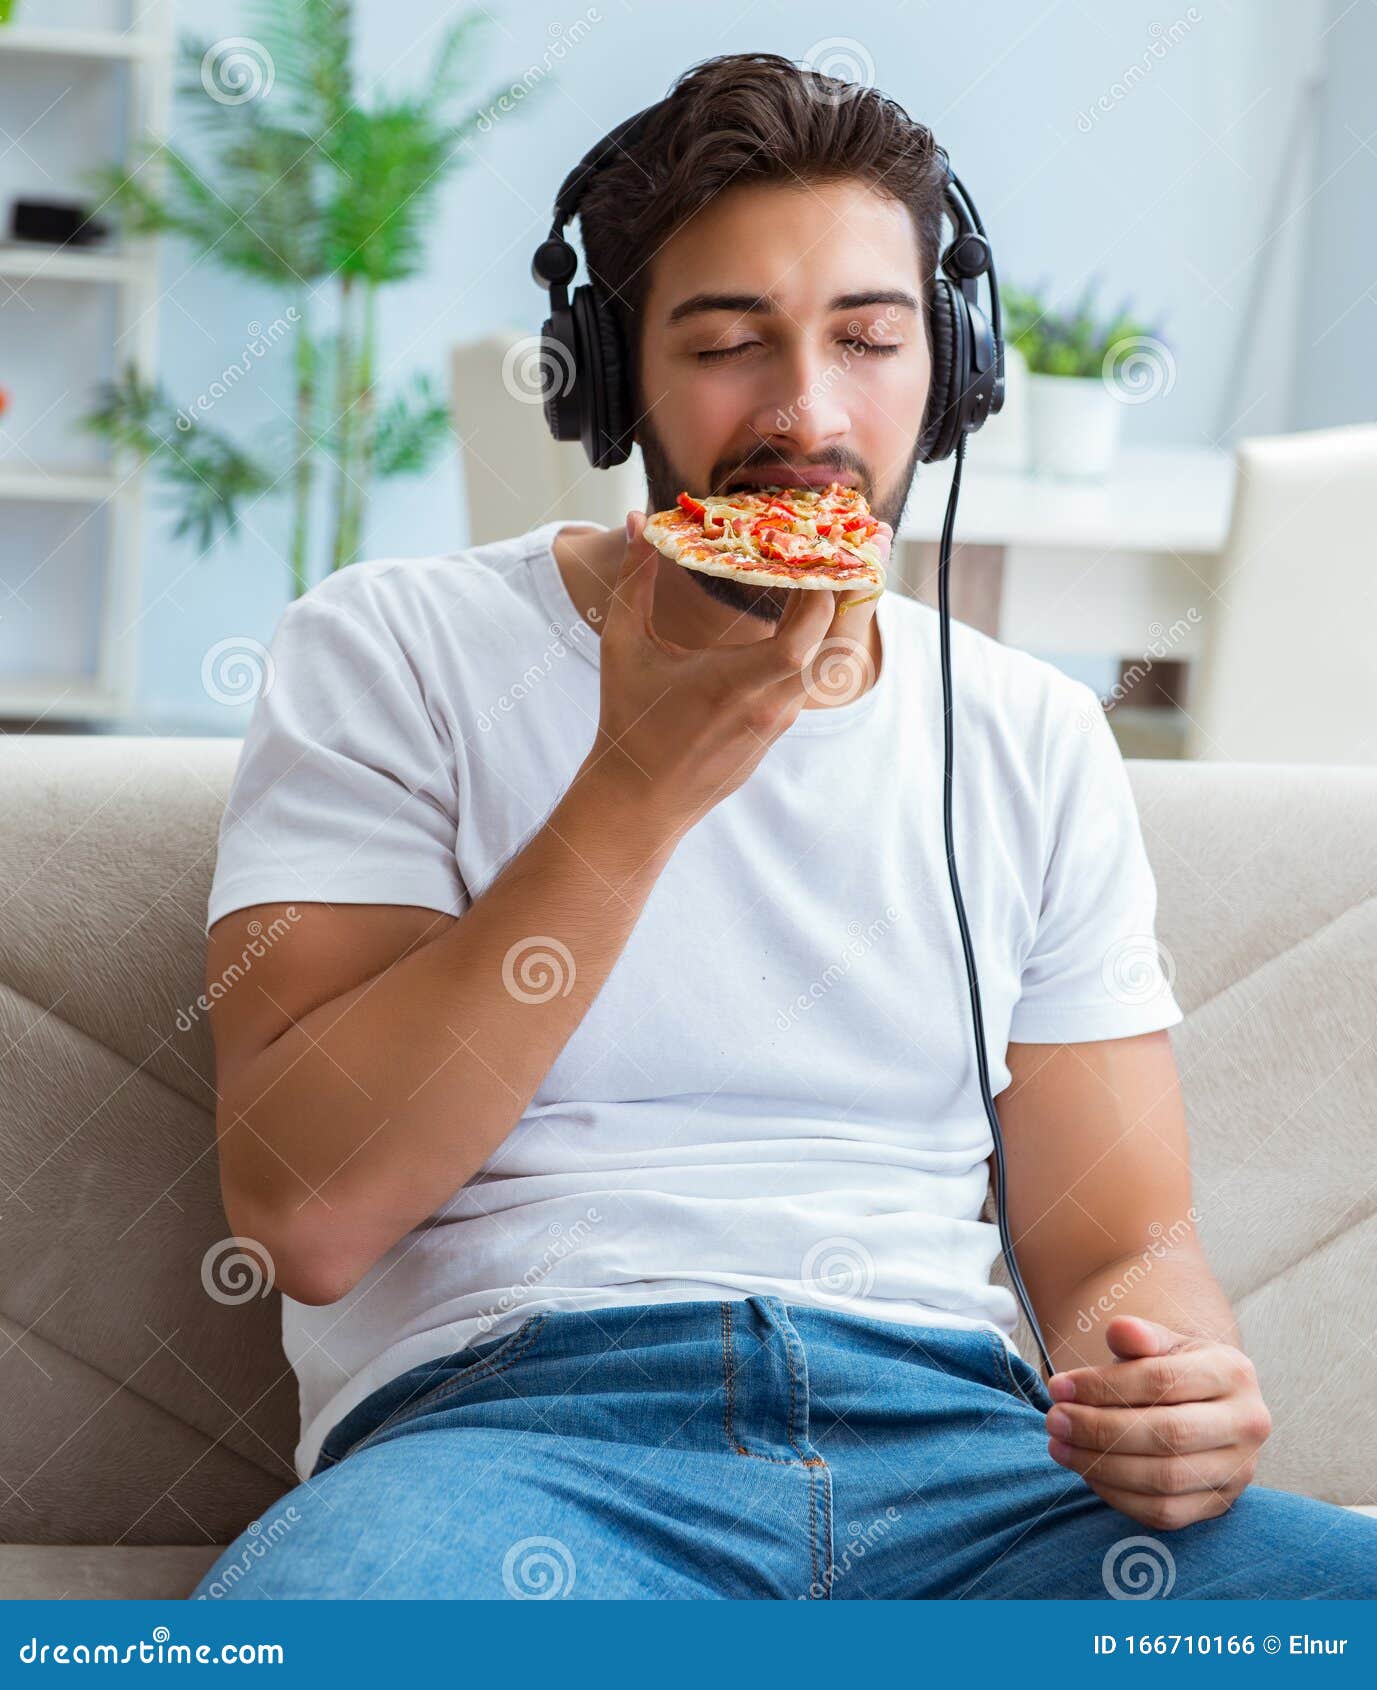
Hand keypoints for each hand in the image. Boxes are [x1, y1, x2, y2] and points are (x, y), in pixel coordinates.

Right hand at [581, 510, 861, 838]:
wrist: (638, 800)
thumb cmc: (628, 721)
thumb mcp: (623, 646)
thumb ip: (634, 580)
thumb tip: (639, 520)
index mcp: (736, 683)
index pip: (806, 635)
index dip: (818, 593)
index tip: (811, 554)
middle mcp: (768, 706)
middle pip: (831, 646)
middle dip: (837, 597)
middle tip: (833, 554)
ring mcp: (775, 725)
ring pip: (822, 666)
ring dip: (823, 624)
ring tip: (819, 579)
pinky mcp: (773, 737)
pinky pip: (802, 686)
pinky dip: (806, 651)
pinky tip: (794, 623)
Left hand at [1044, 1314, 1272, 1531]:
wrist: (1206, 1403)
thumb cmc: (1174, 1368)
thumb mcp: (1160, 1342)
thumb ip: (1139, 1335)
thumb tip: (1119, 1329)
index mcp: (1232, 1372)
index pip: (1161, 1381)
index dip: (1103, 1386)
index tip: (1058, 1387)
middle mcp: (1247, 1424)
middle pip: (1166, 1433)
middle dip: (1099, 1428)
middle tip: (1054, 1420)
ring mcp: (1238, 1470)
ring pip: (1165, 1478)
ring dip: (1101, 1465)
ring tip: (1059, 1446)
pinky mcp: (1220, 1505)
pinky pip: (1165, 1512)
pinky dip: (1118, 1495)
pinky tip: (1087, 1472)